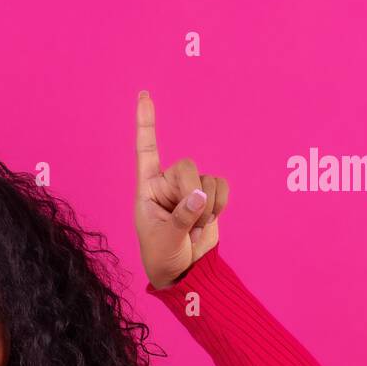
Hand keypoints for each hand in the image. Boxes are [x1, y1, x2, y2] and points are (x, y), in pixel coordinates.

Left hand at [133, 91, 228, 289]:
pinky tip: (207, 224)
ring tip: (192, 232)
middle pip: (187, 167)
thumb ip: (181, 217)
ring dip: (206, 210)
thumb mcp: (165, 240)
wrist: (184, 272)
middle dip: (192, 197)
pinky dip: (219, 206)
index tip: (144, 93)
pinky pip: (222, 187)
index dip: (146, 122)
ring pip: (207, 180)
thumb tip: (199, 195)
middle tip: (186, 228)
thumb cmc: (162, 256)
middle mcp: (168, 183)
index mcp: (147, 188)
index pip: (146, 150)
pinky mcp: (209, 196)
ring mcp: (190, 189)